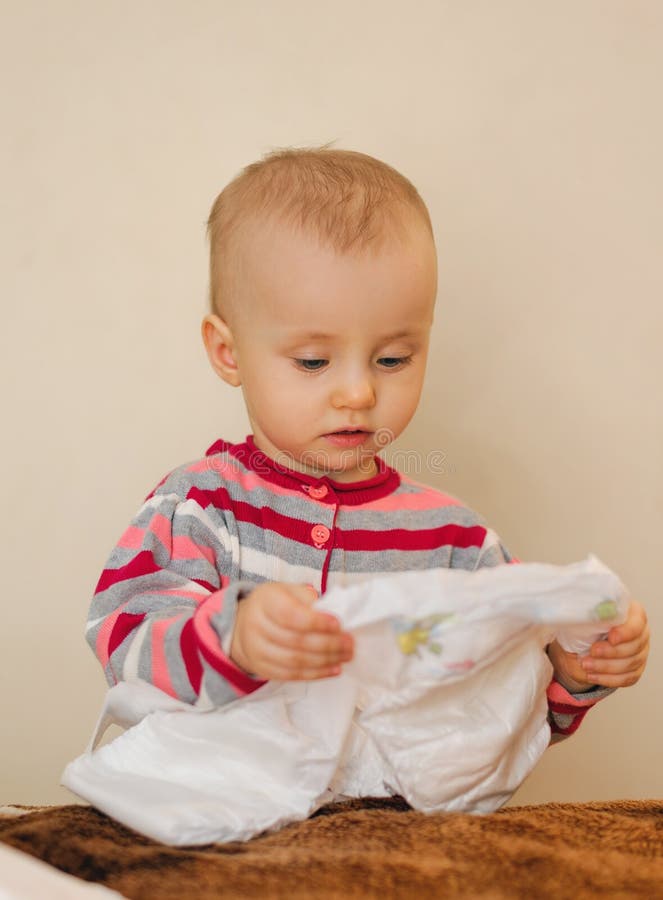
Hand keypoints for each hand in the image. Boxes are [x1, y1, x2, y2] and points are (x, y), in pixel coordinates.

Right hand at [230, 581, 353, 680]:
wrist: (245, 625)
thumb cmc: (275, 604)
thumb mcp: (288, 590)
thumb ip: (308, 598)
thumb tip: (332, 610)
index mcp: (265, 601)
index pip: (291, 615)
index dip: (316, 622)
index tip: (339, 625)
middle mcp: (256, 626)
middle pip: (295, 641)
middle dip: (328, 644)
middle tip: (349, 643)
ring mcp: (257, 650)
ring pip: (295, 661)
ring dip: (326, 661)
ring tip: (346, 656)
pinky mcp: (263, 669)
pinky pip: (292, 675)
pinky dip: (316, 674)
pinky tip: (334, 668)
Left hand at [547, 600, 649, 692]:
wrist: (577, 648)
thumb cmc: (581, 628)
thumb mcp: (581, 619)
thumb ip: (587, 617)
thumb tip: (581, 616)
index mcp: (630, 613)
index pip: (638, 622)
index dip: (626, 631)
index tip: (611, 637)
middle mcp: (639, 633)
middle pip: (635, 645)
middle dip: (611, 651)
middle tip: (592, 651)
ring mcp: (640, 652)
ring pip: (631, 663)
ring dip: (606, 666)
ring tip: (586, 665)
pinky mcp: (635, 670)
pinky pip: (627, 678)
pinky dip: (608, 678)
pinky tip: (592, 675)